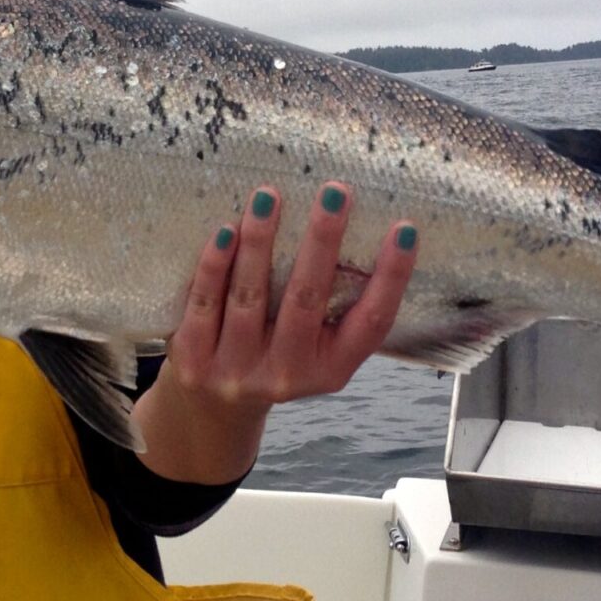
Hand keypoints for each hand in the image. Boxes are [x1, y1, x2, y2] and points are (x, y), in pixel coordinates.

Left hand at [132, 181, 418, 483]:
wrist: (211, 409)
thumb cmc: (275, 356)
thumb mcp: (315, 348)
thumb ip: (333, 307)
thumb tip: (355, 226)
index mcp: (331, 368)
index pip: (371, 323)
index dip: (391, 278)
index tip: (405, 229)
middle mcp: (288, 373)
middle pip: (307, 300)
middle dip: (322, 241)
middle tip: (335, 192)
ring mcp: (238, 370)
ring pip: (251, 295)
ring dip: (261, 241)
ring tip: (270, 196)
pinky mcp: (195, 360)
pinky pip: (206, 303)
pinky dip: (216, 264)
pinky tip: (226, 229)